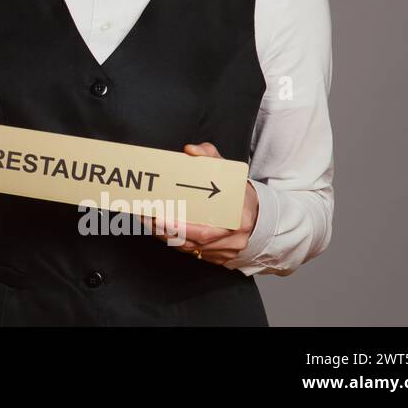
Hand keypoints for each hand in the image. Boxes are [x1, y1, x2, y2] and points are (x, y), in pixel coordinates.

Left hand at [143, 142, 259, 266]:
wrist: (260, 218)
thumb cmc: (241, 195)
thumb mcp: (231, 173)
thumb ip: (211, 157)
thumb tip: (191, 150)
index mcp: (238, 220)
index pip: (206, 230)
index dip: (182, 227)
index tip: (161, 217)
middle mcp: (233, 240)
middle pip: (194, 241)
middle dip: (167, 231)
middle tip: (147, 217)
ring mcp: (225, 252)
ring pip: (190, 249)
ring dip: (166, 236)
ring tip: (147, 220)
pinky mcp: (218, 257)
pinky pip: (193, 252)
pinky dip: (174, 241)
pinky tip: (159, 229)